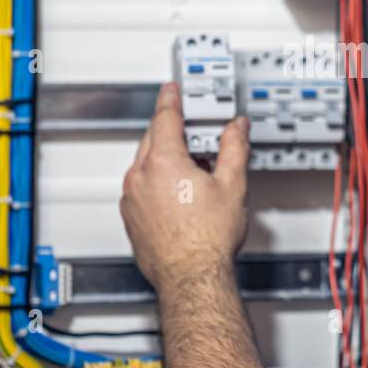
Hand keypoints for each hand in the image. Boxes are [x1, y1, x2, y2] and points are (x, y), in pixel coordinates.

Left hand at [119, 82, 249, 294]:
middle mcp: (140, 176)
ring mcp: (132, 198)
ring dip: (165, 159)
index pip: (165, 117)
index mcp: (163, 161)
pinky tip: (179, 195)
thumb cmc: (208, 240)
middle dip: (172, 132)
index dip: (171, 99)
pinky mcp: (131, 217)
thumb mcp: (232, 185)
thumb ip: (234, 148)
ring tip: (194, 171)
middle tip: (195, 133)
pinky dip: (156, 182)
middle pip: (153, 138)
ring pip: (145, 164)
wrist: (192, 277)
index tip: (172, 90)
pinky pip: (141, 187)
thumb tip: (236, 129)